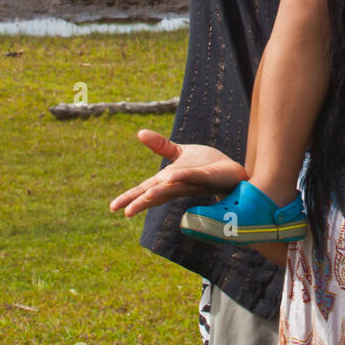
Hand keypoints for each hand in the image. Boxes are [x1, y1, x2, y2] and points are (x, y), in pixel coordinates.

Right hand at [109, 129, 245, 217]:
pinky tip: (169, 178)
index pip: (145, 190)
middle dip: (141, 202)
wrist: (231, 171)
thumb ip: (161, 146)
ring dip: (158, 193)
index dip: (130, 197)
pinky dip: (181, 177)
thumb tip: (139, 133)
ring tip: (144, 198)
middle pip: (156, 194)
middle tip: (126, 212)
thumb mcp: (180, 152)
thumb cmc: (204, 166)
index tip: (112, 207)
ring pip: (172, 189)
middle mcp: (178, 185)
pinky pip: (193, 177)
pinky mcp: (207, 178)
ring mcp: (192, 183)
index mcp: (169, 180)